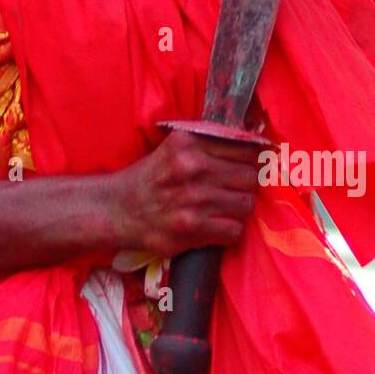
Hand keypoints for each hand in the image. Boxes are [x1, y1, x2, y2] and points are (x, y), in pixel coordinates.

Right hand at [115, 129, 260, 257]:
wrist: (118, 209)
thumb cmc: (152, 177)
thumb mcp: (174, 148)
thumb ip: (209, 143)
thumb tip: (257, 146)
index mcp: (189, 142)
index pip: (245, 147)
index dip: (254, 160)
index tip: (255, 166)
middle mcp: (192, 166)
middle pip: (250, 177)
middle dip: (245, 186)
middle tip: (233, 191)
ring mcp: (193, 198)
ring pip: (245, 204)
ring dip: (238, 210)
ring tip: (221, 209)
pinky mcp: (191, 227)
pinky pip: (234, 230)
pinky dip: (228, 231)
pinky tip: (214, 227)